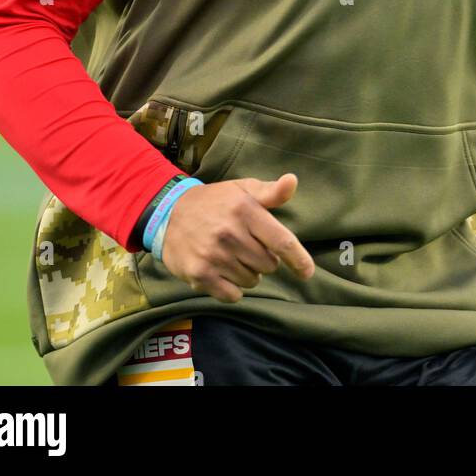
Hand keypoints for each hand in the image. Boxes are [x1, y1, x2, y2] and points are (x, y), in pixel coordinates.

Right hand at [159, 172, 314, 300]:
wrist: (168, 214)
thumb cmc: (214, 202)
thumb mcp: (242, 189)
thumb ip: (271, 192)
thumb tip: (292, 181)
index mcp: (245, 210)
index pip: (281, 241)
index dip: (299, 259)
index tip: (307, 272)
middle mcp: (231, 233)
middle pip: (269, 265)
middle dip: (264, 260)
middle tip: (248, 246)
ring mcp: (214, 255)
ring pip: (252, 281)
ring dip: (248, 273)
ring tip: (232, 255)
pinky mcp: (200, 274)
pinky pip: (232, 295)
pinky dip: (232, 288)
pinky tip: (221, 271)